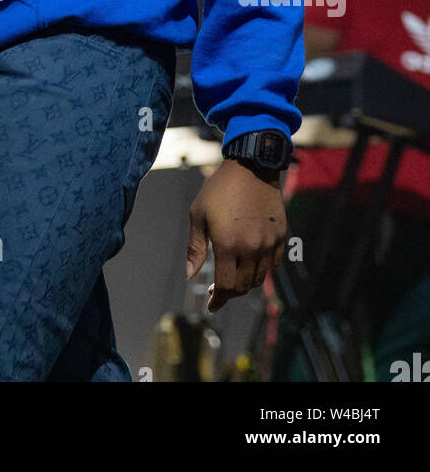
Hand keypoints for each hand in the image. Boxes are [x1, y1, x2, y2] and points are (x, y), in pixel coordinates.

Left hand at [185, 158, 286, 311]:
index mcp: (228, 244)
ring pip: (260, 277)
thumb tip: (190, 274)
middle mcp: (252, 247)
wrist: (250, 166)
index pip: (227, 286)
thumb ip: (195, 247)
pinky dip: (263, 269)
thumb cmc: (219, 189)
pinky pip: (275, 264)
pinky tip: (252, 263)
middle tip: (219, 290)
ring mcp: (269, 242)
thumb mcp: (199, 214)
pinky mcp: (281, 235)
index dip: (219, 299)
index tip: (212, 305)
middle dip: (231, 293)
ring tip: (234, 276)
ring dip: (246, 282)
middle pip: (244, 286)